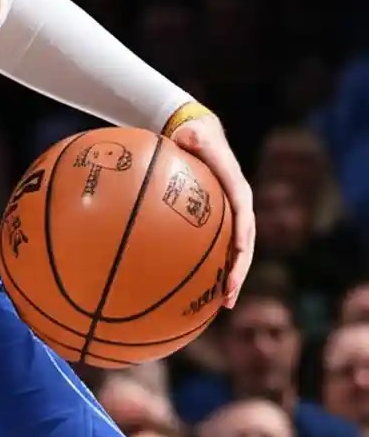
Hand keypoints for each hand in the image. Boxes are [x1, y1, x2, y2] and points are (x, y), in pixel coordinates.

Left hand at [169, 115, 254, 307]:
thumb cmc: (194, 135)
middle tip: (230, 293)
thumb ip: (192, 137)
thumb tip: (189, 135)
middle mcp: (240, 207)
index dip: (242, 232)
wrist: (198, 134)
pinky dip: (216, 270)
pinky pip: (220, 250)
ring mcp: (231, 218)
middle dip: (240, 269)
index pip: (243, 212)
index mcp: (236, 188)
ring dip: (234, 278)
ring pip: (238, 253)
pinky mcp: (220, 223)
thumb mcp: (193, 133)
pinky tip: (204, 292)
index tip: (238, 251)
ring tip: (225, 303)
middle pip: (246, 243)